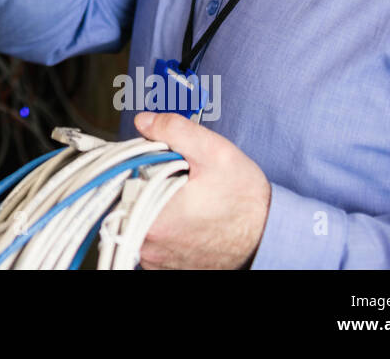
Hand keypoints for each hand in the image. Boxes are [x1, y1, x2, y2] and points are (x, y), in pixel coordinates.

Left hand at [131, 110, 270, 268]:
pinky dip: (161, 224)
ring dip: (152, 203)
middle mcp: (148, 245)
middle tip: (175, 177)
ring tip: (183, 198)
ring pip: (135, 217)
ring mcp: (154, 260)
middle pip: (126, 198)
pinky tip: (185, 217)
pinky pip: (148, 237)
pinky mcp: (162, 267)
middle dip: (145, 182)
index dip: (136, 162)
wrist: (270, 238)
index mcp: (153, 218)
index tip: (155, 159)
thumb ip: (174, 130)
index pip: (119, 180)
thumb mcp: (215, 152)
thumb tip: (144, 122)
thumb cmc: (246, 202)